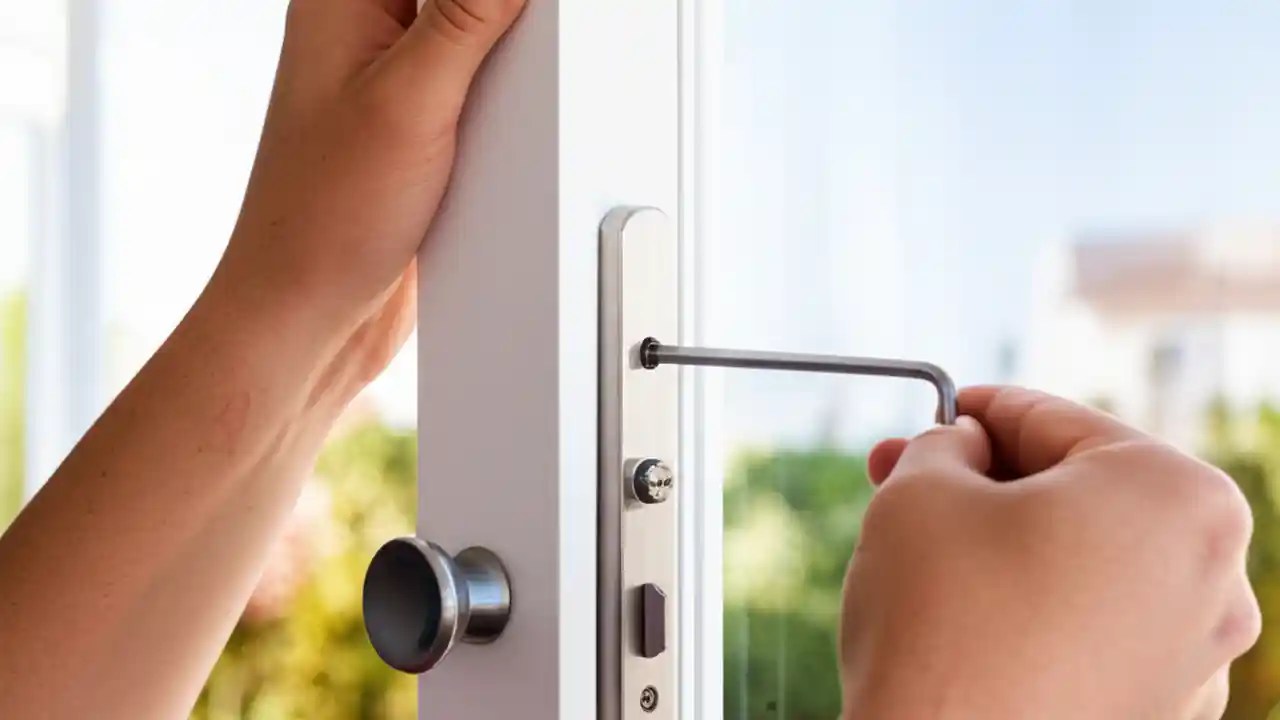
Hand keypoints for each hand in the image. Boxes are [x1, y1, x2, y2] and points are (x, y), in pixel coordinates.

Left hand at [212, 0, 525, 389]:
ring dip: (505, 63)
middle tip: (518, 55)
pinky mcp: (420, 127)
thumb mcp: (409, 101)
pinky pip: (476, 90)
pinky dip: (501, 104)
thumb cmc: (321, 219)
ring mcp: (393, 81)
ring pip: (475, 38)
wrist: (310, 316)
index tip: (515, 22)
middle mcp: (365, 32)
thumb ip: (467, 16)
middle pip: (459, 1)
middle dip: (501, 23)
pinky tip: (502, 133)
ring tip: (495, 109)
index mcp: (342, 0)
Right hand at [841, 387, 1258, 719]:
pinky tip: (968, 612)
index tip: (937, 414)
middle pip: (1081, 493)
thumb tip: (958, 446)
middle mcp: (1214, 577)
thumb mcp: (919, 492)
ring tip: (926, 546)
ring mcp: (1196, 658)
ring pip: (1089, 563)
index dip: (979, 411)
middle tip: (909, 473)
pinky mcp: (1157, 713)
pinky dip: (1039, 608)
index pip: (1057, 421)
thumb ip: (944, 445)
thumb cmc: (939, 624)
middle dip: (988, 480)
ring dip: (1011, 543)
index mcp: (1178, 496)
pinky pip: (1097, 630)